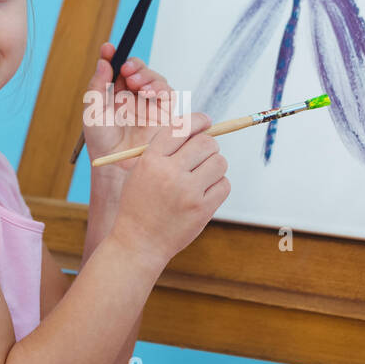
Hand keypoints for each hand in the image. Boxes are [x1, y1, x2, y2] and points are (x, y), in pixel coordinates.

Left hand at [82, 41, 180, 172]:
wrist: (117, 165)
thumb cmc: (101, 142)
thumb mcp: (93, 110)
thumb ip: (98, 84)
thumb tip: (104, 60)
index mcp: (115, 94)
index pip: (117, 68)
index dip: (114, 56)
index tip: (108, 48)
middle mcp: (133, 97)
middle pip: (139, 70)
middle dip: (134, 65)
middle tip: (127, 71)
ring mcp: (149, 105)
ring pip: (155, 79)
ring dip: (147, 76)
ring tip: (137, 85)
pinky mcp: (164, 114)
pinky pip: (167, 94)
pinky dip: (161, 88)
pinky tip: (150, 93)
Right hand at [107, 111, 230, 270]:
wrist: (139, 242)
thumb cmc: (139, 204)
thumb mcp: (140, 171)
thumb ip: (164, 150)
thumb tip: (199, 129)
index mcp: (151, 159)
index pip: (181, 127)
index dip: (198, 121)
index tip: (206, 122)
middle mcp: (169, 173)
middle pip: (206, 142)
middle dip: (209, 145)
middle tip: (204, 154)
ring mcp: (188, 192)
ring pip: (220, 162)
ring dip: (215, 166)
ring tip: (202, 176)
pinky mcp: (202, 209)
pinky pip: (224, 184)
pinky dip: (218, 185)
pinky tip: (205, 192)